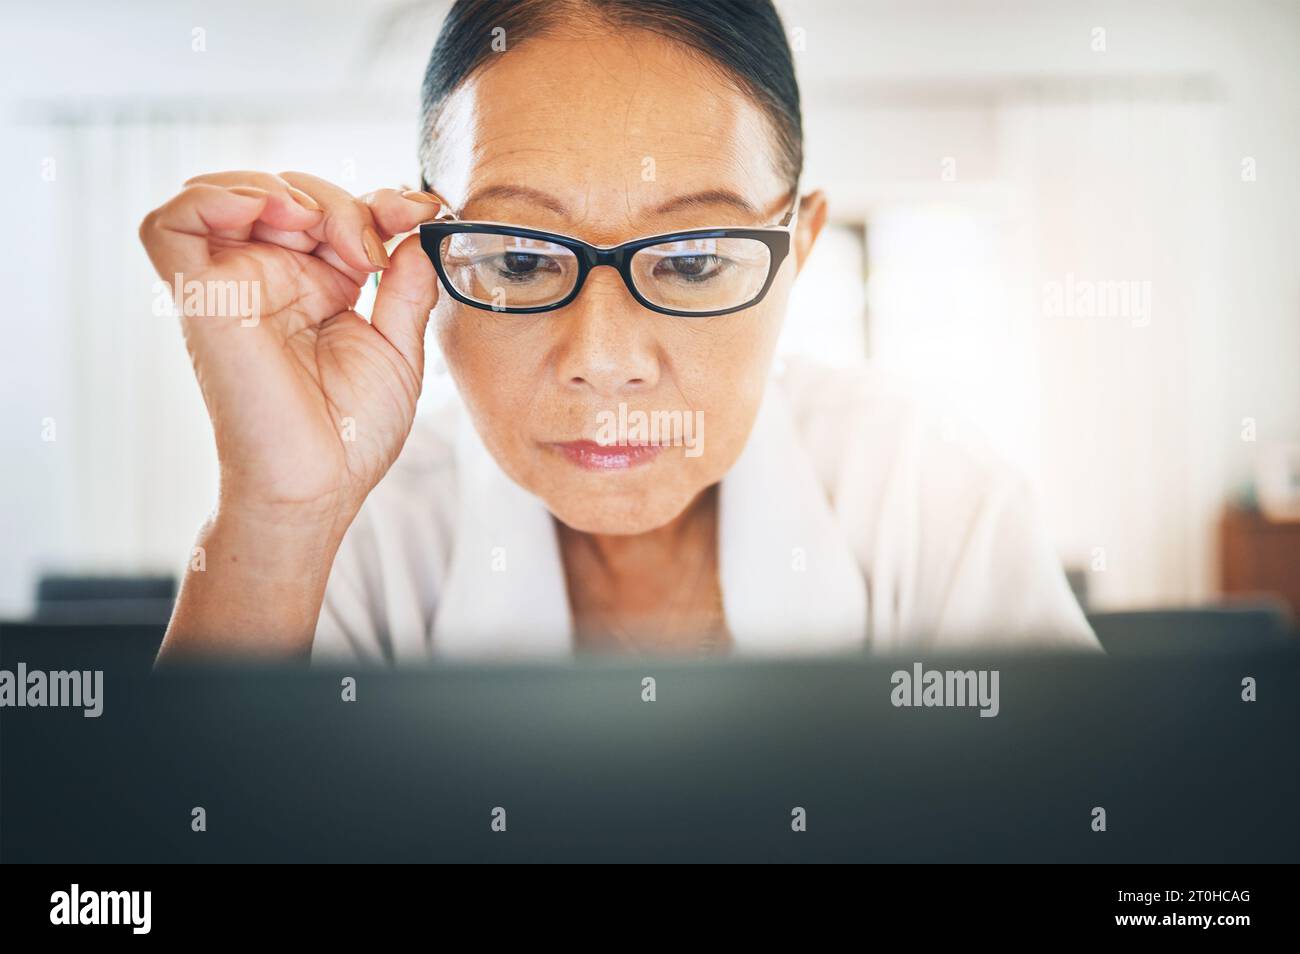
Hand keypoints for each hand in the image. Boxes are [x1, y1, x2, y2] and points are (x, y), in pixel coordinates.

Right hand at [139, 171, 444, 527]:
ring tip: (323, 232)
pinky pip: (171, 225)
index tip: (420, 211)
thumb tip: (417, 232)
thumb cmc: (351, 436)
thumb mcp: (398, 349)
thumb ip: (407, 287)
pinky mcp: (200, 300)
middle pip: (285, 192)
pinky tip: (272, 213)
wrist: (318, 487)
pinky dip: (214, 199)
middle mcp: (268, 281)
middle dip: (339, 201)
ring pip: (226, 192)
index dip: (376, 201)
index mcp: (314, 289)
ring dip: (282, 190)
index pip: (331, 214)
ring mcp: (231, 287)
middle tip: (373, 248)